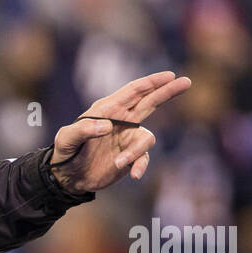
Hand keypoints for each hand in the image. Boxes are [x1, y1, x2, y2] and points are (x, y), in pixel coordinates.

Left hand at [49, 71, 191, 194]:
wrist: (68, 177)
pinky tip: (135, 175)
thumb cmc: (65, 152)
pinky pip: (143, 159)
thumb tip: (107, 126)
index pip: (133, 92)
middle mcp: (122, 121)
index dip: (151, 82)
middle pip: (150, 102)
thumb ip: (83, 130)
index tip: (169, 75)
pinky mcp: (129, 157)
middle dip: (167, 91)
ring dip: (136, 151)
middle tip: (186, 82)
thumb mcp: (67, 139)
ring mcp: (127, 139)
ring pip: (146, 138)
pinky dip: (140, 166)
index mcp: (108, 110)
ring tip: (119, 163)